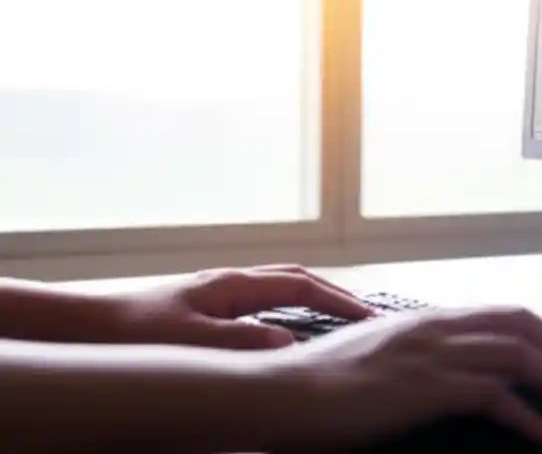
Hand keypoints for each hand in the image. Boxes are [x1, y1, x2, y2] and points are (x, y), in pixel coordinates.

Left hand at [105, 264, 372, 349]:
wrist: (91, 323)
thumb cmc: (135, 332)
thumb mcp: (191, 341)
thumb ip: (241, 343)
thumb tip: (289, 344)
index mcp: (233, 285)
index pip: (300, 287)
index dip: (339, 301)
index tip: (369, 317)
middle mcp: (232, 282)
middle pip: (298, 279)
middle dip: (336, 294)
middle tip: (367, 315)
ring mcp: (222, 292)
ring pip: (282, 287)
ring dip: (315, 298)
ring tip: (340, 318)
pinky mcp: (211, 305)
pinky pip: (266, 300)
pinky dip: (292, 308)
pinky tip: (291, 329)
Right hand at [263, 306, 541, 449]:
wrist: (279, 393)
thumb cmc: (319, 386)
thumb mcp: (378, 359)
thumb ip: (416, 359)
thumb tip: (446, 376)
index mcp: (428, 320)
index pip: (503, 314)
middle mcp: (438, 327)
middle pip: (524, 325)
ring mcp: (434, 354)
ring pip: (520, 357)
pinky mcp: (427, 387)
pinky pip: (495, 396)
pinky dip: (528, 414)